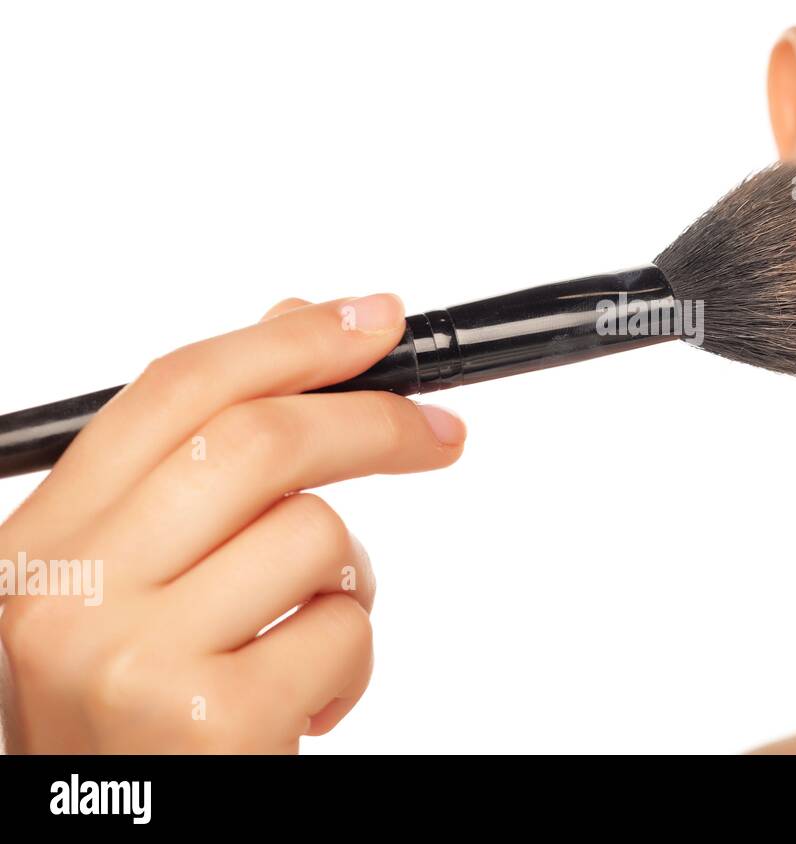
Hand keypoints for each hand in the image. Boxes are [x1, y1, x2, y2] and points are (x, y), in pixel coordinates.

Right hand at [0, 294, 464, 751]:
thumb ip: (199, 465)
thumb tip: (292, 325)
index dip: (290, 342)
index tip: (373, 320)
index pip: (175, 392)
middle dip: (371, 421)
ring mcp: (135, 658)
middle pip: (256, 441)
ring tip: (305, 634)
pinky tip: (304, 702)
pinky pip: (344, 628)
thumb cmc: (137, 721)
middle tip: (436, 433)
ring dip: (349, 577)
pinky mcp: (212, 720)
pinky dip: (354, 658)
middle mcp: (69, 595)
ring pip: (314, 533)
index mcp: (42, 546)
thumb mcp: (138, 588)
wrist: (120, 838)